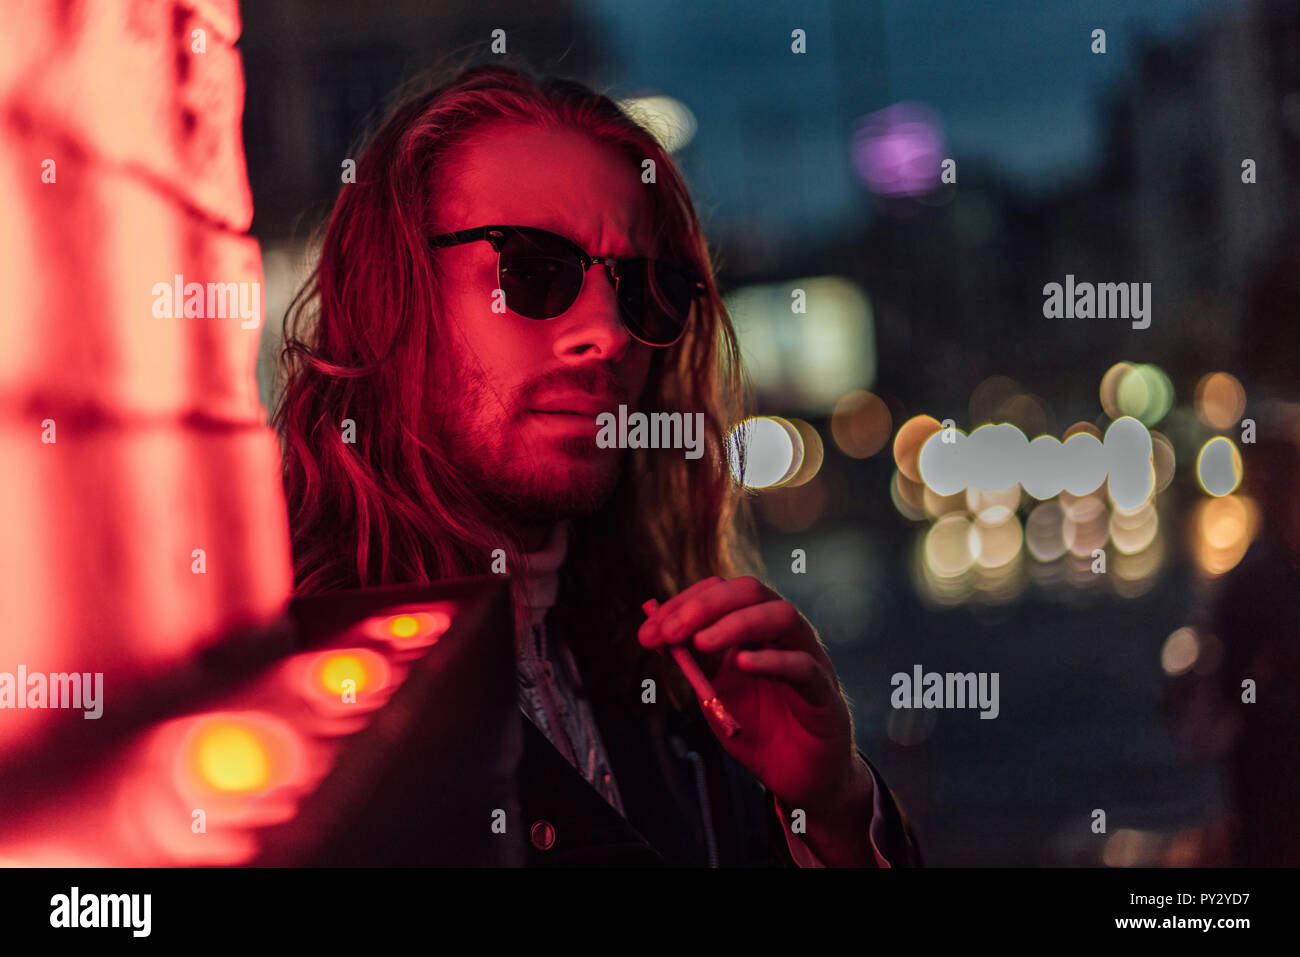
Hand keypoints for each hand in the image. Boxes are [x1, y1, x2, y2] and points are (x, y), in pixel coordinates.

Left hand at [638, 575, 868, 822]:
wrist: (797, 777)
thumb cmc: (760, 729)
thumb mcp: (717, 691)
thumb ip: (697, 662)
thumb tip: (662, 633)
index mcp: (756, 627)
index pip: (722, 592)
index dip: (684, 603)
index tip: (650, 629)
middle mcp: (785, 633)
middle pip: (751, 591)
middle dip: (705, 605)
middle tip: (670, 630)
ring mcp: (809, 657)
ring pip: (782, 616)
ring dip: (735, 623)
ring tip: (700, 642)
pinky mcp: (824, 692)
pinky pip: (802, 666)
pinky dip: (770, 660)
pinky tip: (741, 664)